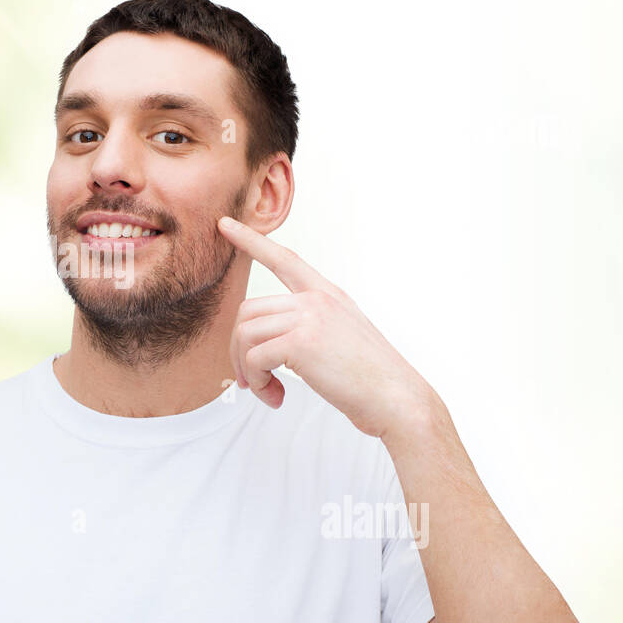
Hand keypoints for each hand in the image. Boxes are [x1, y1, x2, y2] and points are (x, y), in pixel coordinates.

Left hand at [217, 215, 437, 438]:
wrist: (396, 398)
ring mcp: (309, 318)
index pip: (284, 259)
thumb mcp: (342, 337)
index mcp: (327, 295)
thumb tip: (266, 345)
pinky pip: (254, 359)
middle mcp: (317, 300)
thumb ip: (309, 327)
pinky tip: (276, 396)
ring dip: (246, 370)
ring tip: (265, 391)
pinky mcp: (301, 342)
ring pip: (245, 335)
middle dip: (238, 349)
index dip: (252, 240)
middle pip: (248, 311)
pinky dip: (257, 382)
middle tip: (249, 380)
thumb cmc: (370, 378)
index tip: (225, 225)